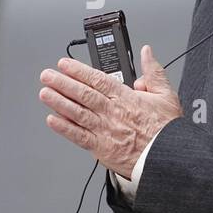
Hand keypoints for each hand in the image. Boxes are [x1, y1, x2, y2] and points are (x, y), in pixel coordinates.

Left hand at [39, 44, 181, 176]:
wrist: (168, 159)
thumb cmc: (167, 131)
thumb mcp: (166, 95)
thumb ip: (154, 72)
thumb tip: (147, 53)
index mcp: (126, 98)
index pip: (97, 79)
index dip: (78, 70)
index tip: (64, 64)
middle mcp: (112, 112)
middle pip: (83, 94)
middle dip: (62, 83)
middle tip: (47, 75)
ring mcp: (105, 130)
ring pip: (77, 112)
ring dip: (58, 102)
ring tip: (44, 93)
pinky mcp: (101, 148)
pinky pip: (79, 136)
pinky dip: (64, 128)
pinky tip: (52, 120)